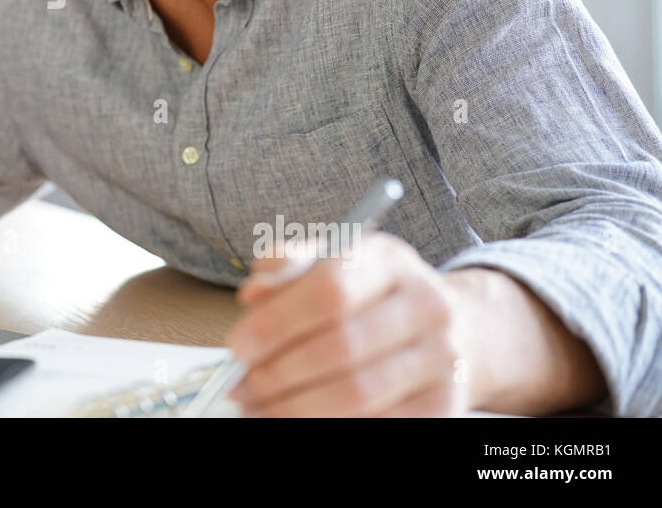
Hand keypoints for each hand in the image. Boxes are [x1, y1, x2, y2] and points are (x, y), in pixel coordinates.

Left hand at [222, 231, 470, 415]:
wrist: (448, 327)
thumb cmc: (368, 294)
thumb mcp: (327, 261)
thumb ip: (285, 267)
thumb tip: (253, 294)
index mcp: (389, 261)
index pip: (331, 291)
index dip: (277, 323)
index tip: (238, 345)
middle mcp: (427, 306)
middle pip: (342, 347)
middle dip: (279, 372)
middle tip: (240, 385)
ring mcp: (443, 359)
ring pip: (359, 394)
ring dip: (295, 408)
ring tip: (257, 407)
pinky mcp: (444, 405)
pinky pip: (378, 422)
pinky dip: (327, 425)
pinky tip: (294, 418)